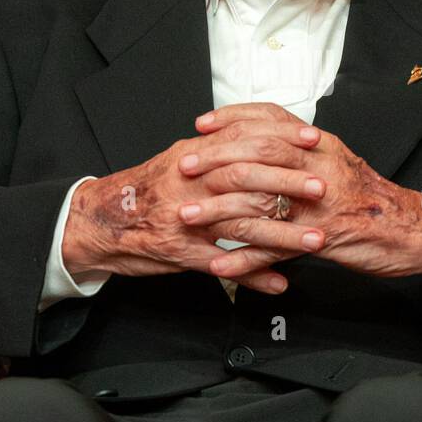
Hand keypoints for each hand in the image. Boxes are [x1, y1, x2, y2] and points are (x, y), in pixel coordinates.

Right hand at [60, 107, 324, 294]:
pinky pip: (221, 264)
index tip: (313, 139)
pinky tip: (279, 283)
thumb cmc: (144, 193)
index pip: (244, 140)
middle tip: (323, 187)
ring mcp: (184, 217)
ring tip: (314, 240)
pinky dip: (252, 274)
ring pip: (241, 222)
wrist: (97, 221)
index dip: (281, 139)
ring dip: (282, 234)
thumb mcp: (180, 163)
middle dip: (290, 182)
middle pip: (248, 177)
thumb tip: (255, 140)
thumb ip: (216, 153)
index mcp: (194, 157)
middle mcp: (190, 183)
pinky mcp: (178, 250)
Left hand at [181, 102, 421, 284]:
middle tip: (184, 168)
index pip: (271, 120)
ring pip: (261, 200)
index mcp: (321, 145)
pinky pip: (276, 249)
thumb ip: (303, 150)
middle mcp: (319, 166)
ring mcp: (320, 203)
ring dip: (219, 210)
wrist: (414, 229)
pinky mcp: (323, 237)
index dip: (232, 119)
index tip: (201, 125)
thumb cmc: (370, 197)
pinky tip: (220, 266)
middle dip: (215, 160)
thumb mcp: (338, 161)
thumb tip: (265, 139)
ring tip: (188, 217)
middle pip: (258, 154)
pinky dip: (245, 259)